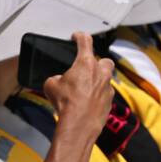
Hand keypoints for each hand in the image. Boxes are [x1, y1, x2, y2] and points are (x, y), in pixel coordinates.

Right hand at [45, 31, 113, 146]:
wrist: (78, 125)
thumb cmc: (67, 104)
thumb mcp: (50, 86)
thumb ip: (55, 79)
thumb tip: (57, 82)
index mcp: (86, 63)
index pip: (85, 41)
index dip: (79, 36)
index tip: (76, 36)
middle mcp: (100, 73)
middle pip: (104, 60)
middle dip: (97, 63)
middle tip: (87, 69)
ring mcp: (107, 87)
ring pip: (106, 79)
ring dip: (97, 81)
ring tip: (84, 90)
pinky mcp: (109, 102)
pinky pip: (105, 95)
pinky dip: (97, 97)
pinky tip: (87, 104)